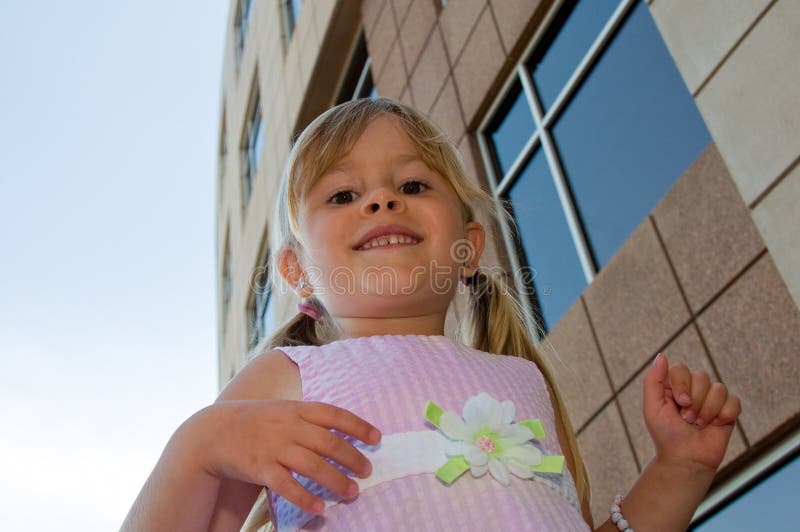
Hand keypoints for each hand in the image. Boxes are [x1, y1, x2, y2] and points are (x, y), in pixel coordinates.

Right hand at [194, 400, 381, 514]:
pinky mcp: (260, 468)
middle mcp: (288, 426)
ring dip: (336, 481)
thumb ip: (308, 419)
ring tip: (352, 493)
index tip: (377, 438)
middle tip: (367, 472)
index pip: (334, 414)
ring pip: (313, 466)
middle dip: (353, 458)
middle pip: (329, 443)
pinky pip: (287, 485)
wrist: (213, 432)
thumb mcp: (283, 410)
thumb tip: (342, 433)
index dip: (358, 425)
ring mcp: (274, 447)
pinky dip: (305, 497)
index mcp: (297, 409)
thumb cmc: (256, 422)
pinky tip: (320, 507)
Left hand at [642, 354, 741, 472]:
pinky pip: (734, 401)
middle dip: (695, 402)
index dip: (682, 385)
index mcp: (674, 385)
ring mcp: (711, 399)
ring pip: (718, 388)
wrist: (686, 460)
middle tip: (687, 420)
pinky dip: (724, 415)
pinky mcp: (728, 411)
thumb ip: (653, 380)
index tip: (679, 404)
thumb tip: (662, 355)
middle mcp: (693, 389)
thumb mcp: (652, 408)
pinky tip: (716, 425)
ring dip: (708, 411)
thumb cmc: (667, 435)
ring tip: (698, 425)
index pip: (682, 369)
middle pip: (702, 377)